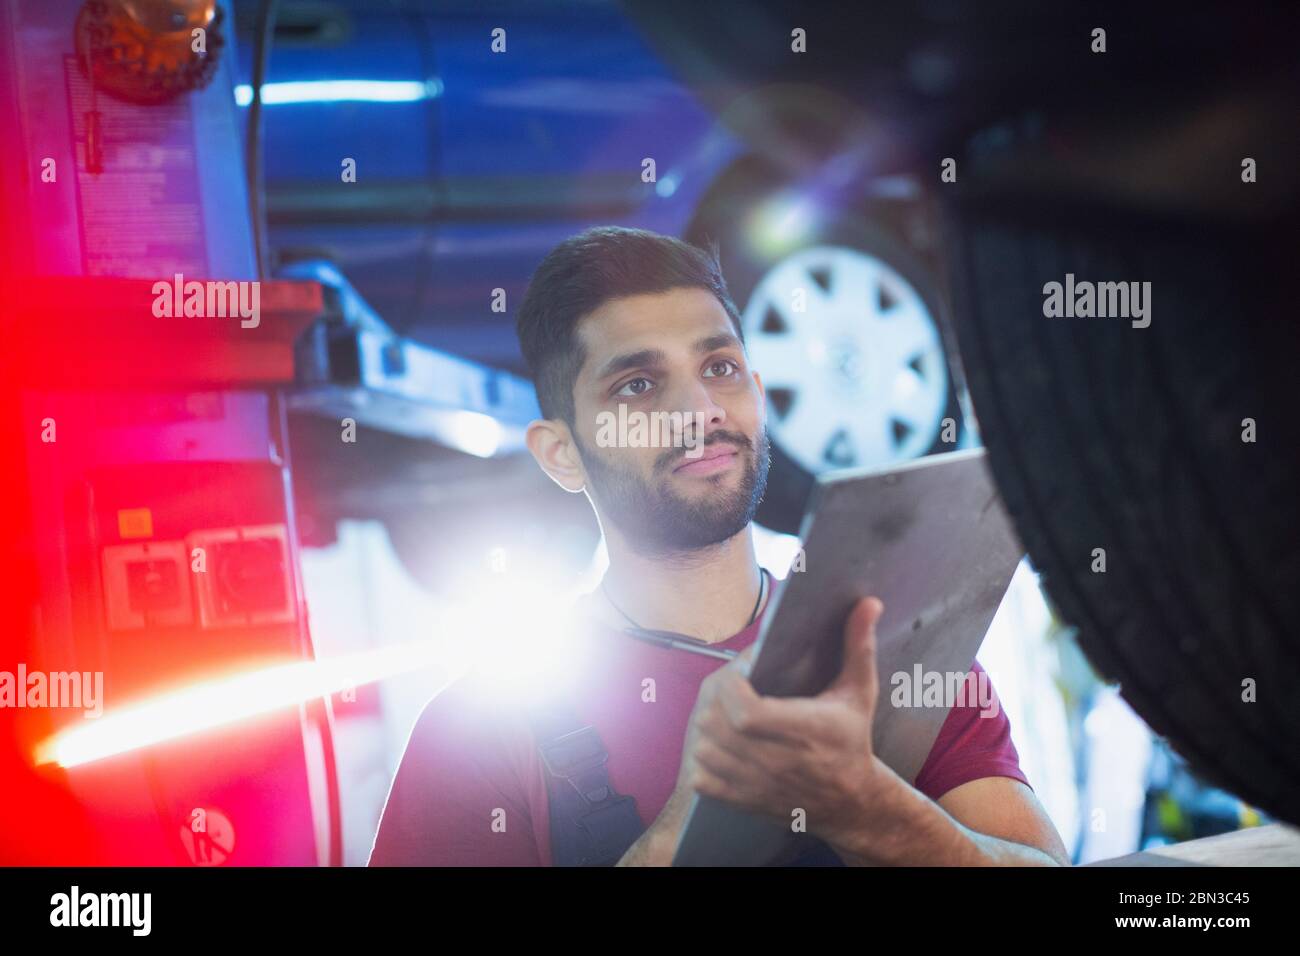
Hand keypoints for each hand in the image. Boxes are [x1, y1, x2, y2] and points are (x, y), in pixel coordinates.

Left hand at [677, 596, 894, 839]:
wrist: (853, 802)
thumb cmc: (851, 740)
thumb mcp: (859, 692)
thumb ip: (859, 645)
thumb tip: (868, 603)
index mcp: (803, 730)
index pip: (745, 712)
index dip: (731, 689)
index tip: (740, 675)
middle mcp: (778, 760)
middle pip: (716, 727)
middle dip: (715, 702)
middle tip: (728, 690)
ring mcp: (758, 784)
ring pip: (705, 751)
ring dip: (706, 730)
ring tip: (722, 715)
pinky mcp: (746, 802)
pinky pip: (703, 780)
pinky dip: (702, 762)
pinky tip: (719, 748)